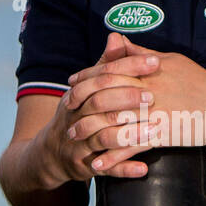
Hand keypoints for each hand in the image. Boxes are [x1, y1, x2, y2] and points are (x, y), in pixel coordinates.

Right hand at [45, 30, 162, 180]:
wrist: (51, 153)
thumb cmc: (77, 115)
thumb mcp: (86, 90)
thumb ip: (104, 67)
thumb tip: (116, 37)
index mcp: (78, 95)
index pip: (103, 76)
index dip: (129, 67)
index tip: (154, 62)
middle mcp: (76, 117)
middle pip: (99, 105)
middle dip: (126, 99)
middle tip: (153, 97)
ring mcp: (80, 143)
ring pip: (104, 137)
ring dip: (129, 135)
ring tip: (154, 131)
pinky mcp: (85, 165)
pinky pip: (105, 168)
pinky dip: (124, 168)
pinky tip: (143, 168)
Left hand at [65, 32, 205, 172]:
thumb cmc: (200, 81)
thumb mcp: (171, 60)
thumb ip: (141, 53)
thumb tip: (118, 39)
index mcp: (146, 72)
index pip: (108, 71)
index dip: (87, 77)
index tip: (72, 82)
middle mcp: (145, 92)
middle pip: (103, 97)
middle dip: (81, 104)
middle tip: (67, 112)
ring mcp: (151, 115)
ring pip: (112, 123)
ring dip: (90, 133)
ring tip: (75, 139)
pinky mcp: (160, 135)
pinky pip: (130, 148)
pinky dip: (111, 157)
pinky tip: (97, 164)